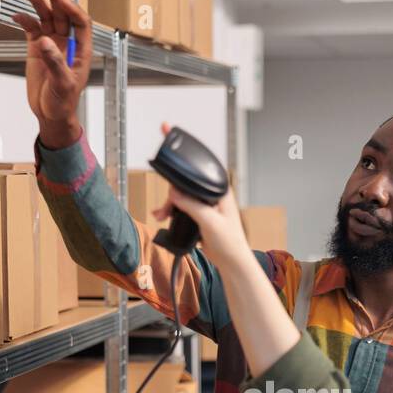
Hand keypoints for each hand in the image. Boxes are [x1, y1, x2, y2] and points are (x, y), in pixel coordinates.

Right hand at [12, 0, 91, 148]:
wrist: (49, 113)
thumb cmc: (63, 102)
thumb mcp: (63, 84)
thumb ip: (55, 63)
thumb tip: (45, 42)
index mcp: (81, 50)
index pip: (81, 23)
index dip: (73, 11)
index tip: (62, 3)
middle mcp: (67, 43)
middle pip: (63, 15)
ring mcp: (51, 44)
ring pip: (46, 18)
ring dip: (39, 5)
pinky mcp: (36, 49)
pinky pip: (31, 29)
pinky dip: (25, 20)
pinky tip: (18, 15)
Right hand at [150, 121, 251, 267]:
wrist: (231, 262)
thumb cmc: (229, 243)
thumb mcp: (210, 222)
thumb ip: (193, 206)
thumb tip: (175, 193)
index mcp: (219, 188)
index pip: (198, 164)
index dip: (183, 148)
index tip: (167, 129)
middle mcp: (211, 192)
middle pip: (183, 180)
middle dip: (170, 192)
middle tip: (164, 207)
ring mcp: (204, 202)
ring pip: (179, 194)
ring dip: (168, 204)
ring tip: (161, 215)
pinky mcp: (198, 214)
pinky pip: (179, 206)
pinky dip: (170, 211)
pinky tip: (163, 217)